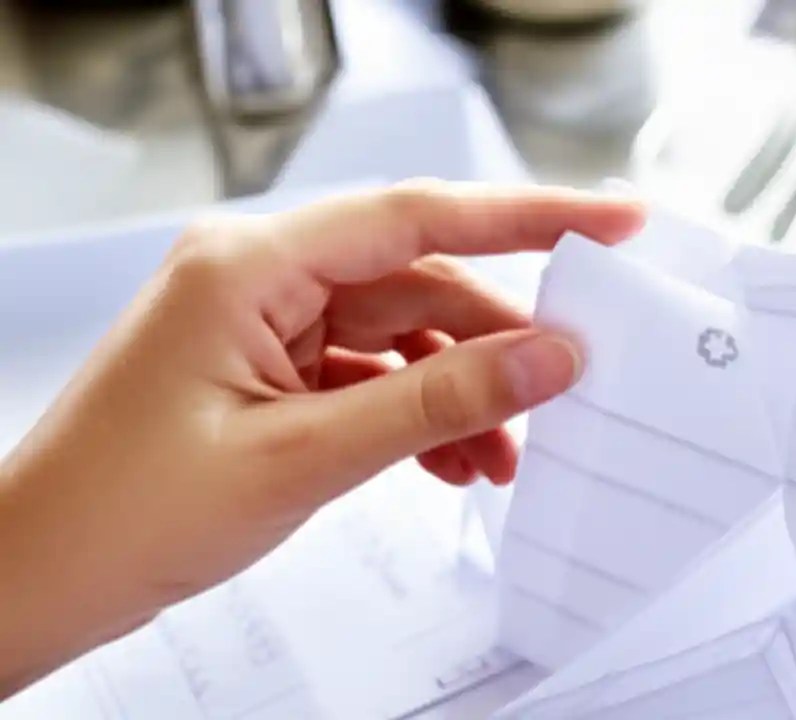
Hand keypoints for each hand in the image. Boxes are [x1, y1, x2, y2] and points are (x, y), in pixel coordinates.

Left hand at [0, 182, 645, 694]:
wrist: (36, 578)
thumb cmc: (121, 513)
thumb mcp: (303, 457)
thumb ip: (436, 401)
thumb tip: (544, 358)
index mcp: (251, 265)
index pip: (417, 216)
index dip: (528, 216)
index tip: (607, 222)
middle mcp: (260, 277)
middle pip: (419, 281)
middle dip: (497, 340)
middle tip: (570, 379)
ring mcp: (264, 323)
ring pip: (403, 334)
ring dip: (461, 391)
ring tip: (505, 453)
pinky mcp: (269, 368)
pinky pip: (371, 373)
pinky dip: (419, 414)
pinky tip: (453, 460)